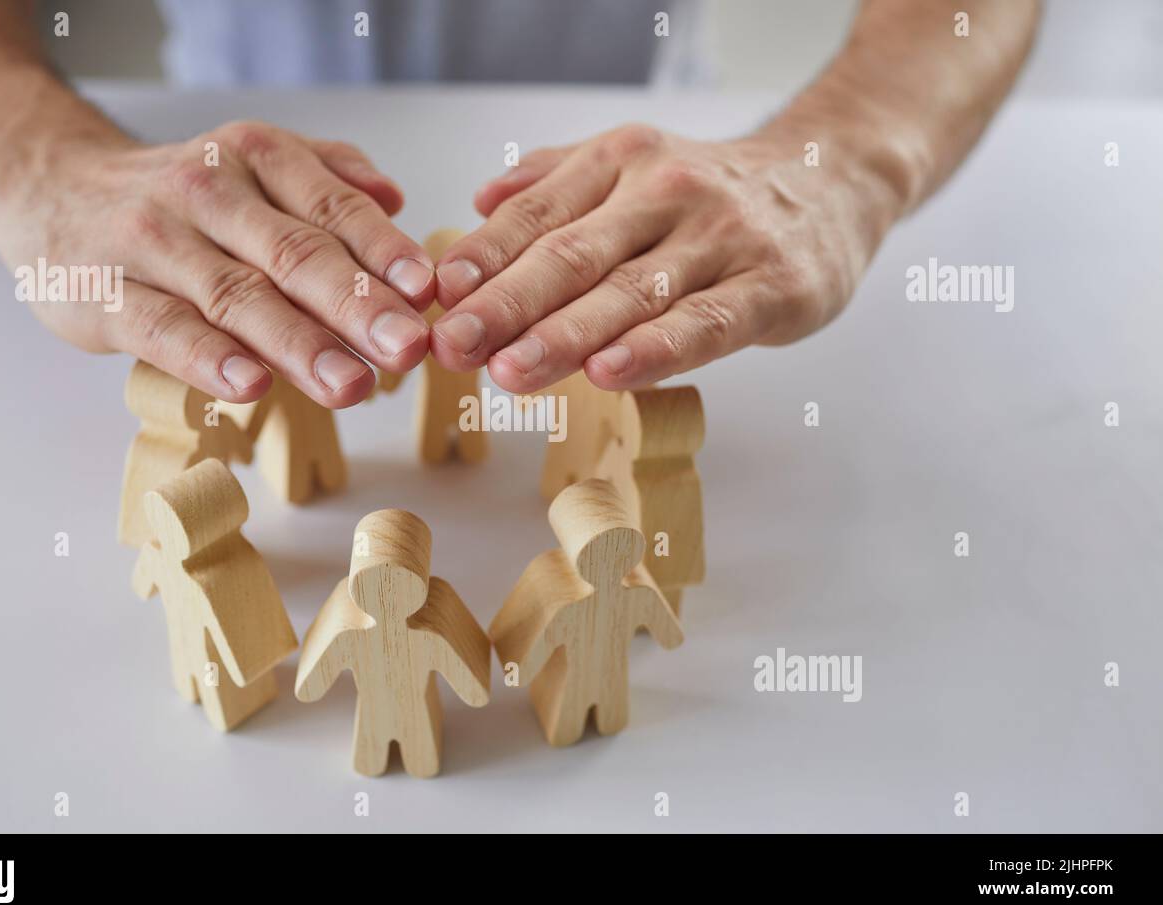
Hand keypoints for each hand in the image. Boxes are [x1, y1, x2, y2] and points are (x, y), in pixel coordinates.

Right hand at [0, 121, 434, 405]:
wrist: (49, 188)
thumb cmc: (177, 196)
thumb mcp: (252, 164)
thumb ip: (327, 178)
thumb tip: (396, 201)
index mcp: (256, 158)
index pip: (333, 208)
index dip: (384, 252)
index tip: (427, 293)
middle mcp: (208, 191)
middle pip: (294, 254)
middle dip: (358, 307)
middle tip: (408, 348)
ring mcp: (153, 242)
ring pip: (237, 296)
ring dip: (299, 344)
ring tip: (351, 384)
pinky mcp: (106, 295)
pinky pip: (164, 328)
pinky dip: (209, 358)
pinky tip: (251, 387)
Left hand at [429, 123, 903, 391]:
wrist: (834, 179)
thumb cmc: (715, 192)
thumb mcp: (632, 164)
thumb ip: (555, 181)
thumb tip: (479, 203)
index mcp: (621, 162)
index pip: (536, 214)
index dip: (483, 259)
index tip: (437, 299)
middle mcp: (667, 191)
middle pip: (573, 255)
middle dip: (506, 305)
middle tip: (454, 346)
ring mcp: (724, 238)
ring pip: (632, 294)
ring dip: (565, 335)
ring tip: (510, 371)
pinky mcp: (773, 286)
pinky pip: (705, 323)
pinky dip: (655, 349)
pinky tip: (609, 374)